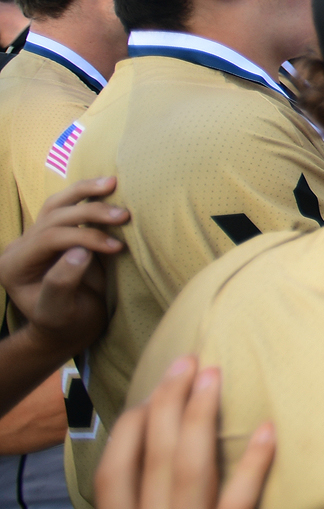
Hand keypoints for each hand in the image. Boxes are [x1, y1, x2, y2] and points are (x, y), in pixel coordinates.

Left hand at [0, 177, 126, 358]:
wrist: (68, 326)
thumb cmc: (65, 325)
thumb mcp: (59, 312)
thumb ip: (61, 284)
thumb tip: (79, 252)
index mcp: (13, 267)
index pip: (49, 238)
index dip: (84, 237)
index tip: (117, 248)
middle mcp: (20, 248)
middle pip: (53, 217)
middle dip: (91, 212)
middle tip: (125, 215)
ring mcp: (35, 238)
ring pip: (56, 203)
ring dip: (85, 191)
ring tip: (113, 182)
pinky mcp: (53, 233)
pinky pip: (65, 206)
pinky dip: (86, 194)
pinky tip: (106, 186)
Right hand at [99, 358, 273, 508]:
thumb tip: (136, 494)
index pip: (113, 475)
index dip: (129, 429)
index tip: (148, 394)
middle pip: (153, 461)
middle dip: (169, 405)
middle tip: (187, 363)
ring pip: (189, 472)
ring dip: (202, 418)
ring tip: (215, 378)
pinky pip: (238, 504)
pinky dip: (252, 464)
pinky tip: (267, 431)